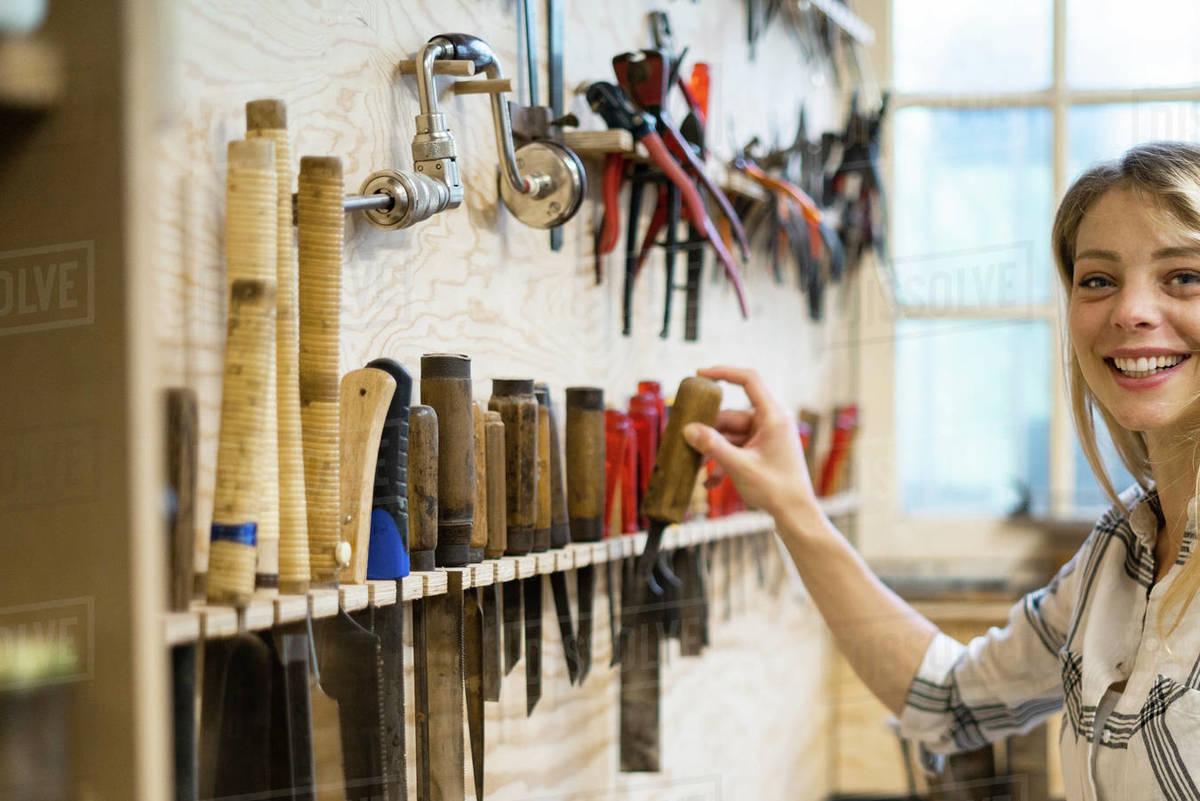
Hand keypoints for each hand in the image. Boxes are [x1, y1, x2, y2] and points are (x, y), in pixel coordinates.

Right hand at [683, 366, 817, 518]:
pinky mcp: (762, 450)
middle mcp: (771, 422)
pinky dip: (723, 462)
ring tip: (695, 469)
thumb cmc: (776, 490)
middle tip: (685, 441)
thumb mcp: (739, 467)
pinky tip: (710, 482)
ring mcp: (766, 436)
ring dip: (713, 452)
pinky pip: (736, 449)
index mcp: (773, 416)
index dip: (724, 372)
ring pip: (730, 436)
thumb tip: (689, 429)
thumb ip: (712, 446)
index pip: (749, 380)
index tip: (700, 374)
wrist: (795, 515)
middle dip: (708, 432)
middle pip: (730, 416)